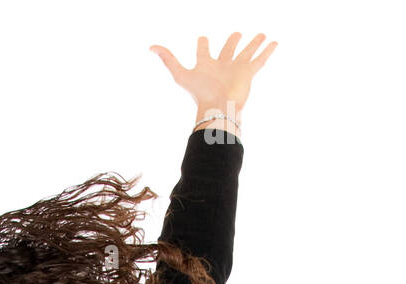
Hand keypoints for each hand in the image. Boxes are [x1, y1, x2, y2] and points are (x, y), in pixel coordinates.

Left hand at [149, 32, 277, 116]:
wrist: (219, 108)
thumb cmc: (200, 93)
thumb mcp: (180, 74)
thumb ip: (167, 60)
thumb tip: (150, 47)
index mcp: (206, 66)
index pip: (204, 52)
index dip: (202, 45)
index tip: (203, 38)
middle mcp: (222, 66)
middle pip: (228, 51)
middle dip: (232, 42)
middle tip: (236, 34)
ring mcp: (236, 69)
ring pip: (246, 52)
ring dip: (254, 43)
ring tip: (262, 34)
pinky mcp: (248, 73)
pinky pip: (260, 59)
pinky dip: (268, 51)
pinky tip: (274, 42)